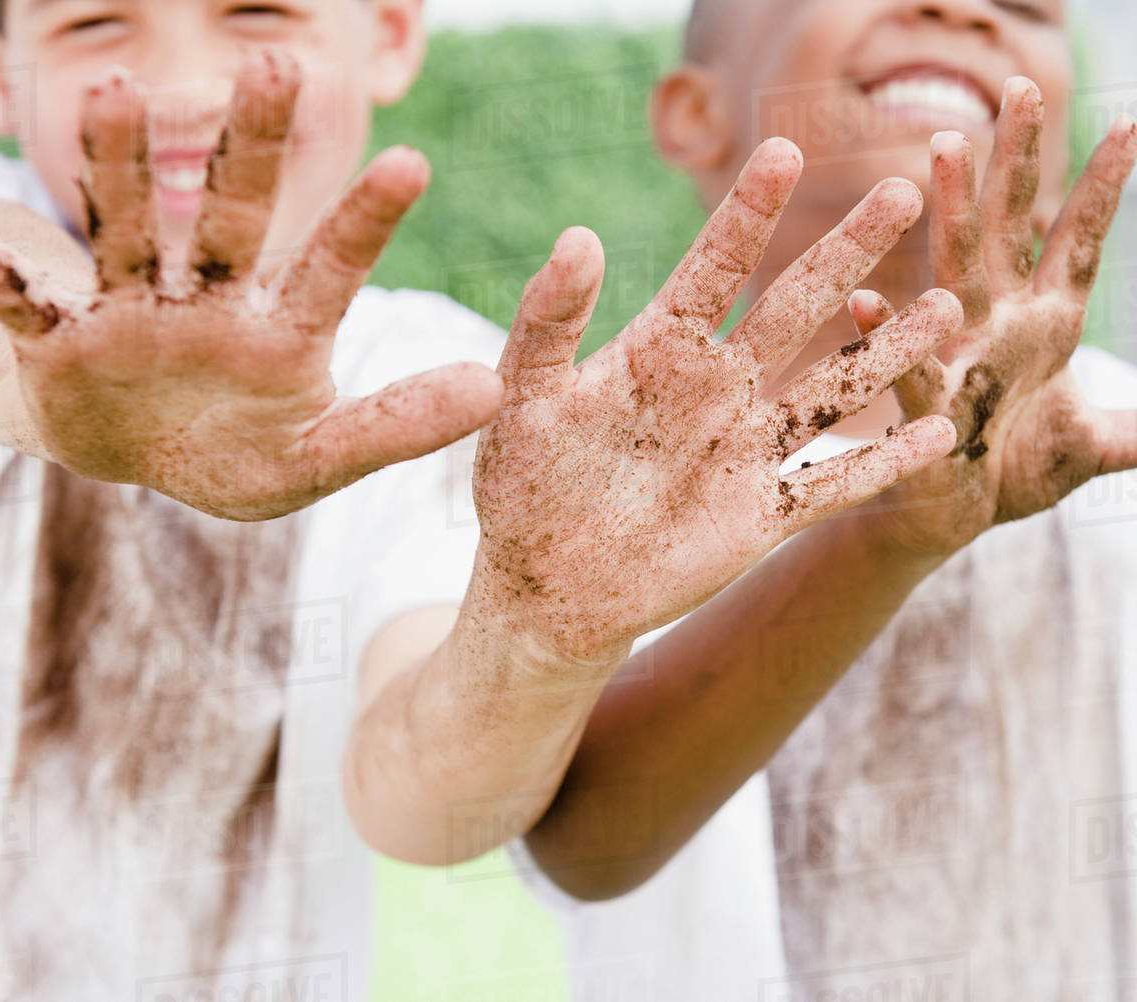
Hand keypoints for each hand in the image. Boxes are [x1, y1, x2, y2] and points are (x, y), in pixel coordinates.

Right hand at [0, 50, 500, 519]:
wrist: (148, 464)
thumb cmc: (244, 457)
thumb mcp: (323, 456)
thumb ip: (398, 426)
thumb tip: (495, 389)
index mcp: (279, 330)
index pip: (329, 266)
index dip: (367, 219)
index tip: (415, 161)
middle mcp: (208, 302)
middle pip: (232, 216)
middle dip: (249, 149)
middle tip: (275, 72)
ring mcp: (129, 313)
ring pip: (124, 231)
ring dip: (116, 171)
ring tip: (112, 99)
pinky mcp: (58, 342)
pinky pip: (12, 301)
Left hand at [468, 139, 959, 665]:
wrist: (545, 587)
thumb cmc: (522, 489)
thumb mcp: (525, 400)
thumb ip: (547, 323)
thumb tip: (578, 235)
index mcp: (657, 351)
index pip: (711, 268)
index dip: (745, 213)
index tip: (782, 149)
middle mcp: (713, 388)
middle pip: (793, 308)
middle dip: (846, 252)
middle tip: (903, 191)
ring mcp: (743, 450)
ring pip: (830, 389)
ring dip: (887, 351)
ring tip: (949, 306)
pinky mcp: (761, 514)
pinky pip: (833, 485)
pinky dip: (884, 463)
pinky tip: (938, 431)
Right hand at [860, 77, 1136, 555]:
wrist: (951, 522)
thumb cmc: (1012, 474)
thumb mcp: (1094, 447)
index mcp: (1042, 326)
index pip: (1075, 244)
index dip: (1101, 189)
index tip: (1129, 125)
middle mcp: (996, 326)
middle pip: (1008, 229)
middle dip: (1017, 161)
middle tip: (1021, 89)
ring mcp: (958, 358)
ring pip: (953, 274)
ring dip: (950, 215)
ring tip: (946, 151)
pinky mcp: (928, 407)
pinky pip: (908, 369)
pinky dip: (886, 335)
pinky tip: (870, 302)